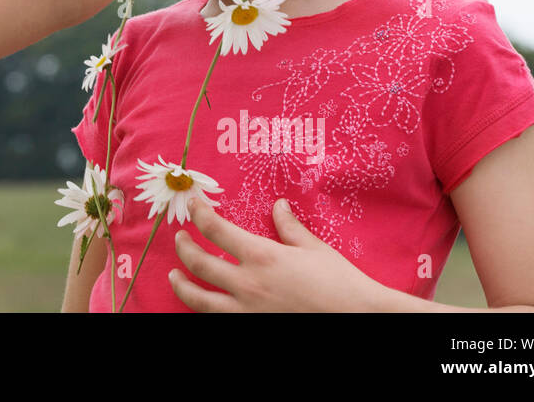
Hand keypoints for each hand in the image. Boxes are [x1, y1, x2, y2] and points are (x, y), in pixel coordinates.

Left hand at [167, 196, 387, 311]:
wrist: (359, 319)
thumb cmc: (340, 283)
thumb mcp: (314, 249)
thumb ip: (289, 228)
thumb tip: (279, 206)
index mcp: (262, 257)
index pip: (215, 230)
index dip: (199, 214)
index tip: (193, 205)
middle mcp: (248, 284)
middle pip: (199, 264)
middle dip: (184, 248)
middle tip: (180, 239)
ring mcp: (248, 311)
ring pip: (200, 300)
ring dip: (182, 286)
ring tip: (174, 277)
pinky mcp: (253, 327)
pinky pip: (219, 320)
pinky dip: (206, 312)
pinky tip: (204, 306)